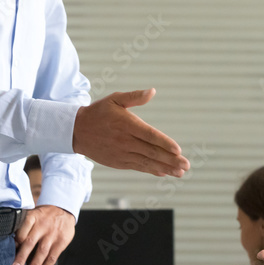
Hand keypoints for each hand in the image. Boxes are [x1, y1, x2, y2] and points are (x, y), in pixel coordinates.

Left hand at [13, 206, 74, 264]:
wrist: (63, 209)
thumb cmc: (43, 216)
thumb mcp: (32, 215)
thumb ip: (23, 228)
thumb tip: (13, 246)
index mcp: (32, 217)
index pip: (22, 230)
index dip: (15, 242)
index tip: (9, 251)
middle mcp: (42, 225)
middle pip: (30, 242)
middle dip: (22, 257)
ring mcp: (52, 234)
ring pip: (42, 252)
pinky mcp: (61, 242)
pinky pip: (52, 257)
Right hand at [73, 89, 189, 176]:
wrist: (77, 131)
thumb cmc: (99, 112)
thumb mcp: (115, 99)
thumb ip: (135, 97)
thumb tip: (153, 91)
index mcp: (127, 124)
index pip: (150, 135)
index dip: (165, 143)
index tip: (178, 150)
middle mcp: (125, 141)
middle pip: (152, 152)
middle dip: (171, 160)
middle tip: (187, 165)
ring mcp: (122, 153)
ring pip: (147, 162)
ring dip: (165, 168)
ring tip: (180, 173)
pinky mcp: (118, 162)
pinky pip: (138, 166)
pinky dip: (151, 170)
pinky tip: (163, 173)